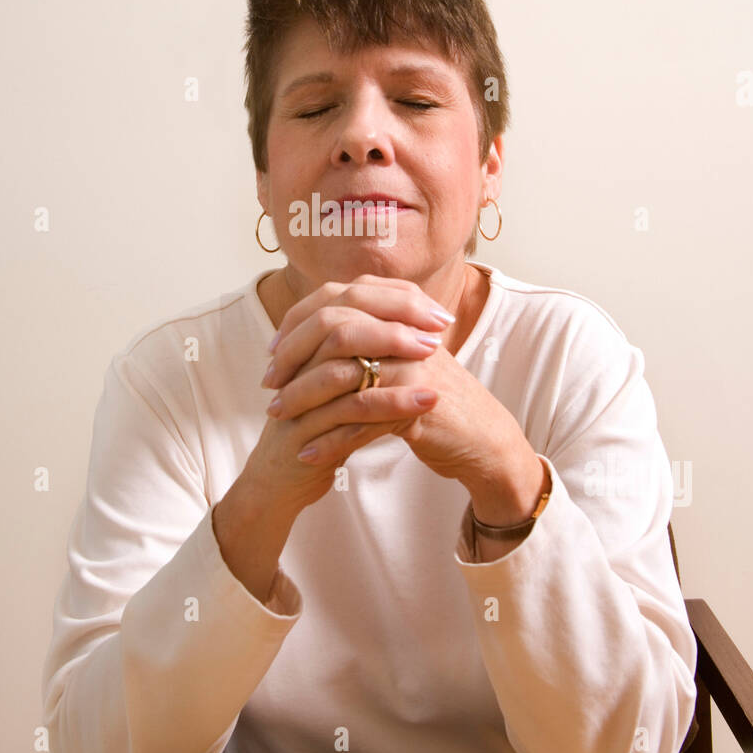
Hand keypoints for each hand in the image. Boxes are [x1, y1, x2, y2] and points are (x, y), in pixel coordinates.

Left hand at [262, 273, 537, 519]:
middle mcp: (405, 330)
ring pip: (342, 374)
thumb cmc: (432, 399)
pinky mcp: (415, 405)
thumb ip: (367, 338)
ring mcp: (412, 365)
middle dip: (293, 357)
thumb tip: (311, 330)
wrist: (482, 438)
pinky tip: (309, 453)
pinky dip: (330, 439)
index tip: (273, 351)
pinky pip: (361, 420)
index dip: (297, 323)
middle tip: (269, 384)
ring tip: (278, 419)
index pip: (334, 299)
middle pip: (333, 329)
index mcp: (398, 312)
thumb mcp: (400, 359)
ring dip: (303, 398)